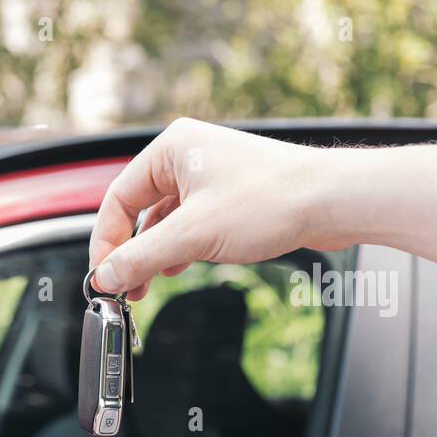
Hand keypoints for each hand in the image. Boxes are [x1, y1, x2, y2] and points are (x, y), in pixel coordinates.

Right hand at [89, 118, 332, 300]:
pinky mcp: (229, 196)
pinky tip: (177, 269)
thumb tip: (104, 277)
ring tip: (147, 285)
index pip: (118, 199)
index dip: (106, 242)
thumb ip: (140, 258)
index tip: (103, 276)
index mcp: (171, 148)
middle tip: (123, 287)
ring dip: (154, 255)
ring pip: (163, 221)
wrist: (333, 201)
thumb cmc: (270, 200)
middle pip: (138, 211)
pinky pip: (188, 225)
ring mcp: (210, 176)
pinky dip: (178, 249)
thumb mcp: (191, 236)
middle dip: (130, 252)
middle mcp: (187, 156)